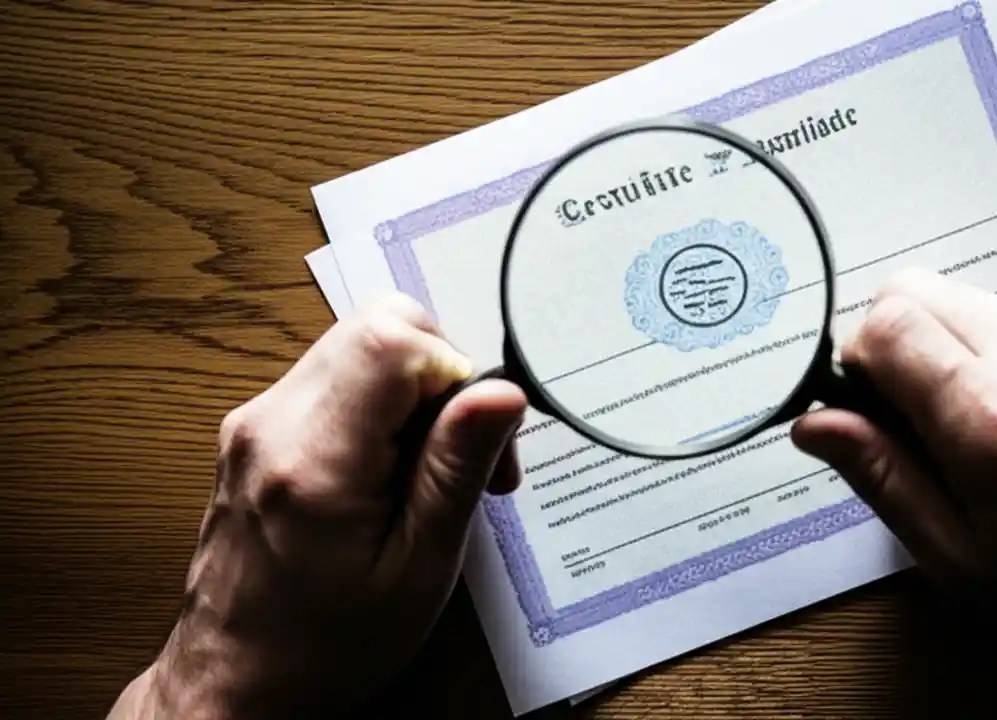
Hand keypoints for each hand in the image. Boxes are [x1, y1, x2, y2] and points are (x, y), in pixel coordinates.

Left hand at [109, 292, 527, 718]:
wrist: (235, 681)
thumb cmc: (325, 645)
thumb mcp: (418, 569)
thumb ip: (456, 470)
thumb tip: (501, 391)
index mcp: (314, 459)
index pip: (390, 339)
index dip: (454, 370)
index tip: (476, 436)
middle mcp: (271, 423)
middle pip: (377, 327)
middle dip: (442, 375)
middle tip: (464, 454)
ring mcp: (256, 420)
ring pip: (360, 346)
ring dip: (414, 392)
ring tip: (429, 471)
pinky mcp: (257, 427)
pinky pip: (337, 377)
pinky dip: (382, 406)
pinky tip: (394, 470)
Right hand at [792, 269, 996, 714]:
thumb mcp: (957, 557)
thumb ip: (880, 476)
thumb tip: (816, 424)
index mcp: (988, 421)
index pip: (886, 321)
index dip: (854, 356)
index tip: (861, 402)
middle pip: (917, 289)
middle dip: (891, 340)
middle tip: (904, 411)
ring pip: (965, 297)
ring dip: (943, 345)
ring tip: (966, 421)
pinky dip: (995, 353)